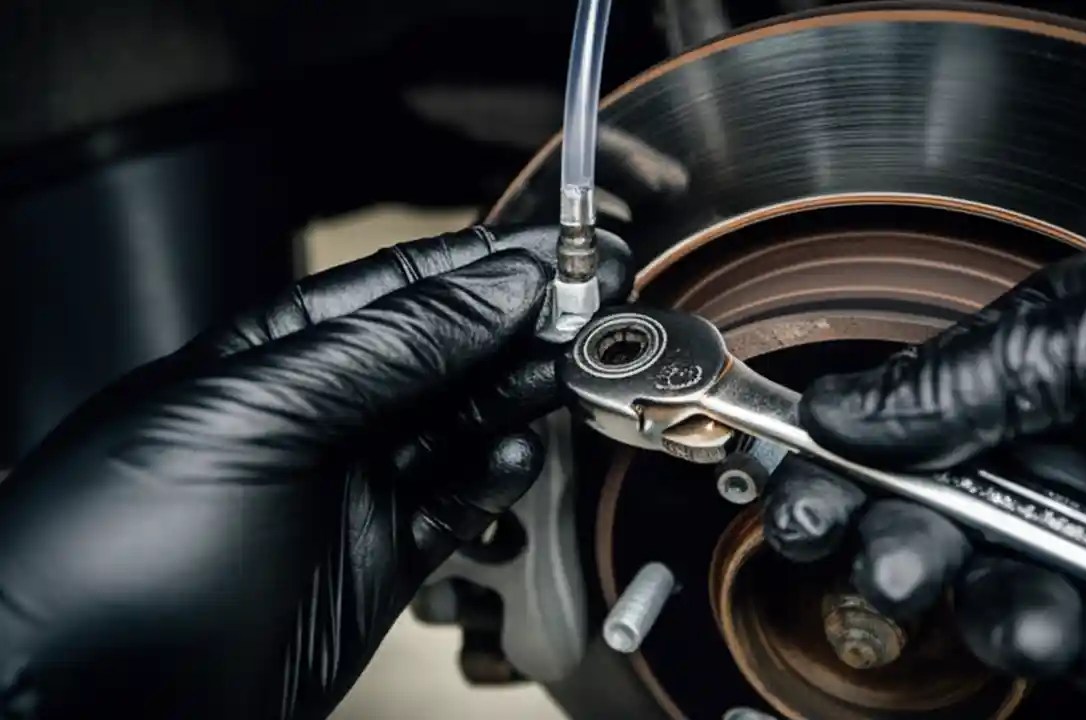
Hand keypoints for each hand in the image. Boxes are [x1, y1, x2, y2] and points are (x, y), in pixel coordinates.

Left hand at [0, 225, 631, 719]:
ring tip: (574, 374)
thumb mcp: (255, 415)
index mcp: (271, 358)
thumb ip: (385, 350)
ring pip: (460, 427)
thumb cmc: (114, 550)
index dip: (483, 267)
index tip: (560, 254)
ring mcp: (349, 493)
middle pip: (443, 355)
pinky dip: (495, 479)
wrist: (86, 708)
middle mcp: (316, 418)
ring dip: (521, 397)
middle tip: (595, 311)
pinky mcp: (377, 565)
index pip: (398, 290)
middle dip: (520, 328)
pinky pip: (456, 506)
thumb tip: (493, 288)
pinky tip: (520, 455)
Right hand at [763, 220, 1085, 715]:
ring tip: (1083, 628)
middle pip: (952, 542)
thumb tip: (846, 409)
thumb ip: (982, 374)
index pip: (911, 437)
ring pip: (1032, 624)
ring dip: (1032, 635)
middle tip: (911, 573)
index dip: (842, 476)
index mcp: (1058, 387)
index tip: (802, 510)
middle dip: (917, 567)